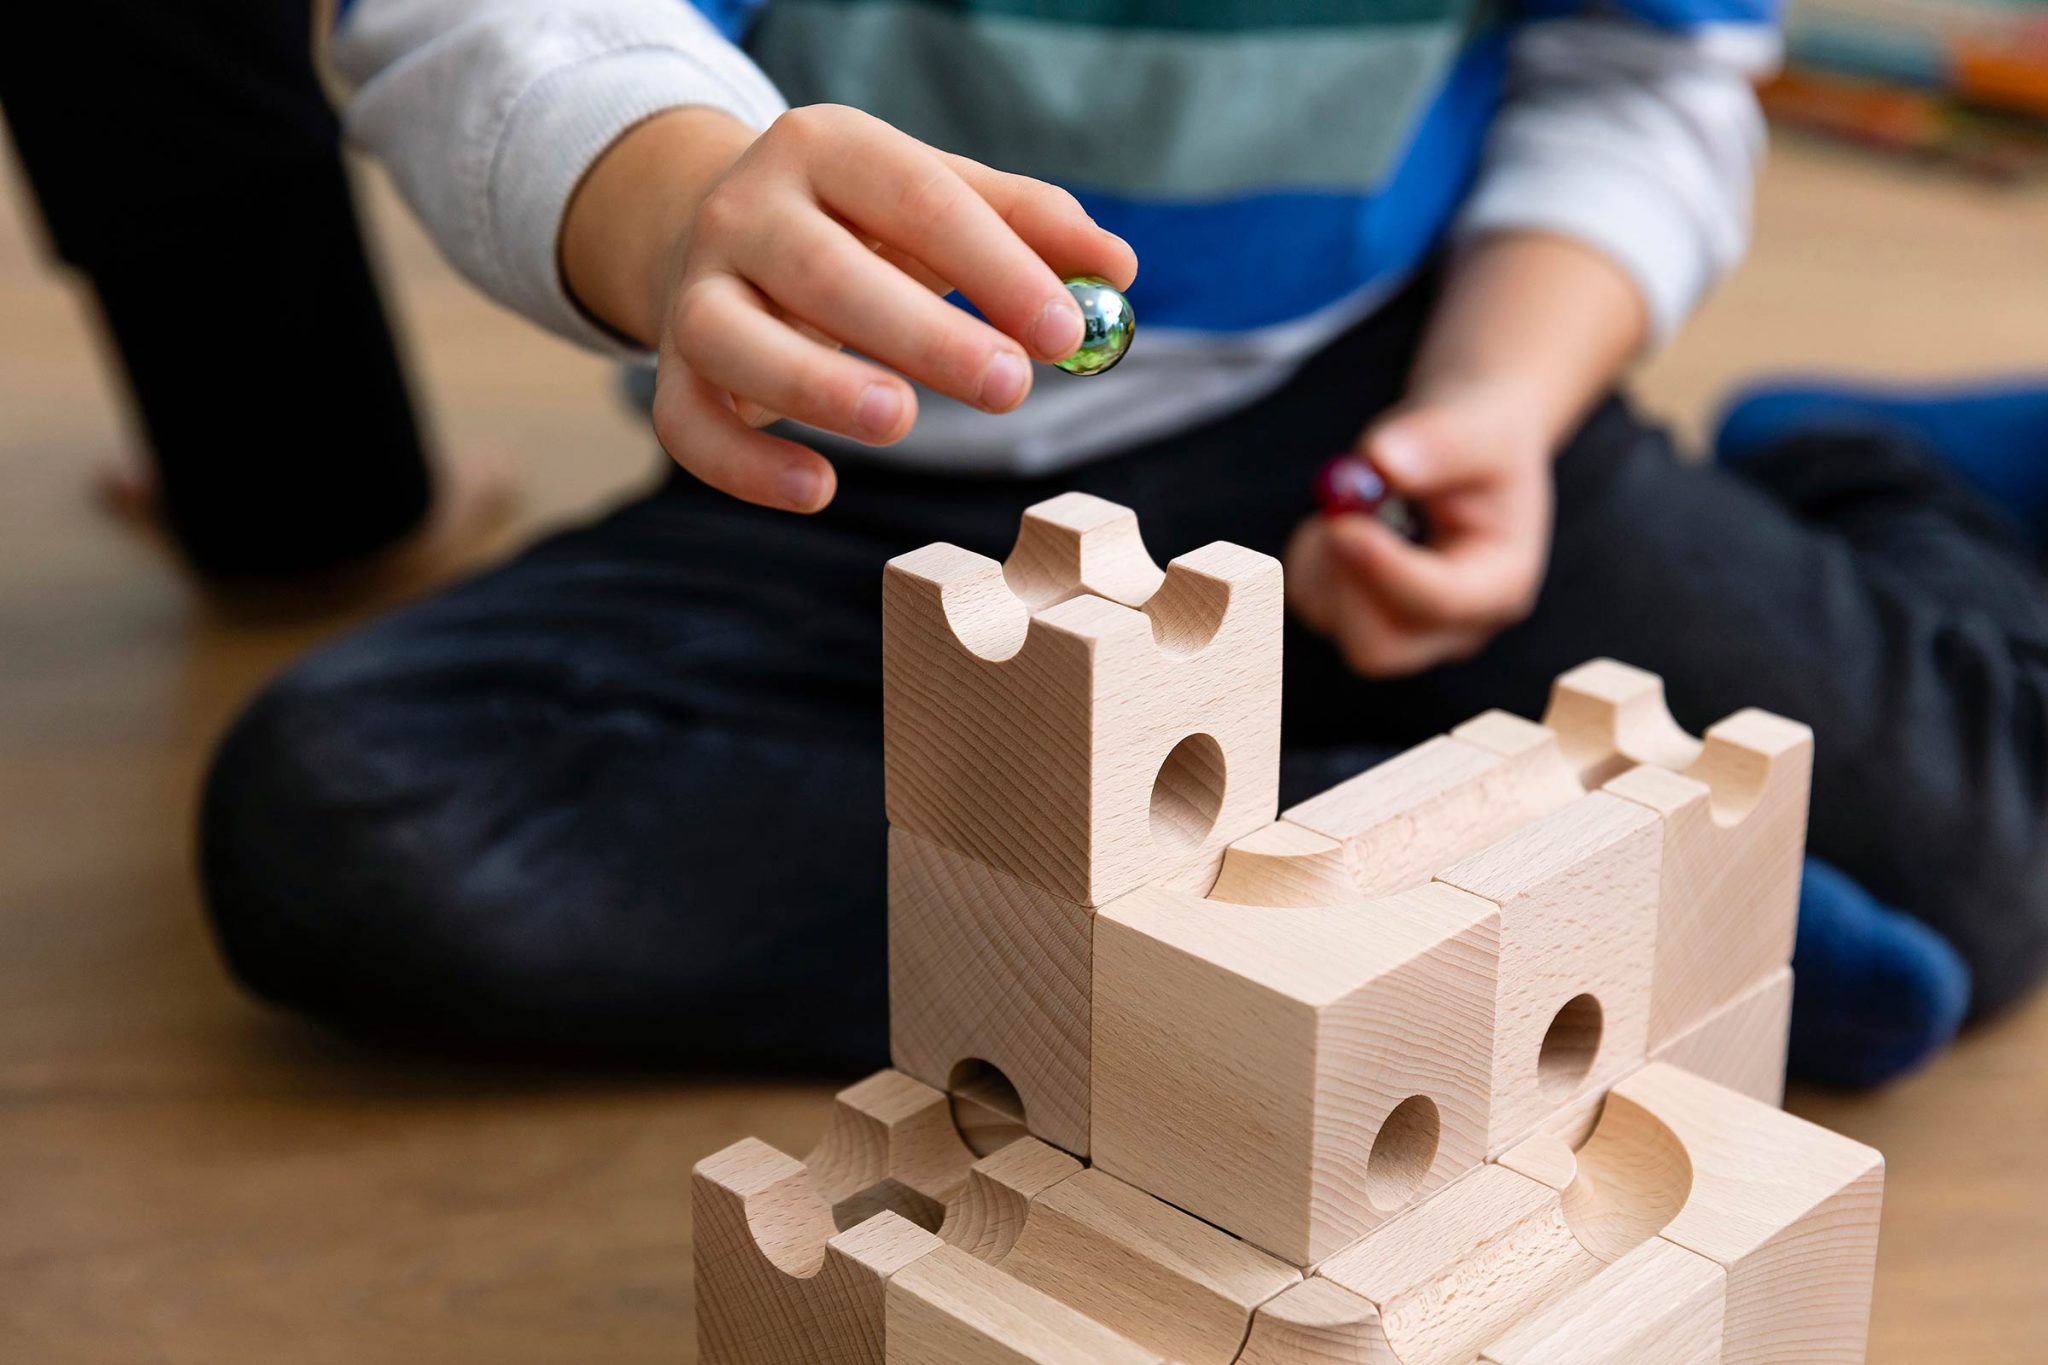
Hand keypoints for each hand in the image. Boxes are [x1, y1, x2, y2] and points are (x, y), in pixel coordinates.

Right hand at [562, 104, 1135, 511]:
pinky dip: (746, 466)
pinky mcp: (672, 367)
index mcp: (825, 148)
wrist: (723, 232)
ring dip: (819, 386)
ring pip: (737, 340)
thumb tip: (1118, 267)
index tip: (1063, 329)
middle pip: (826, 272)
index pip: (916, 197)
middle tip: (1010, 386)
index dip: (993, 264)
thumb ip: (1029, 225)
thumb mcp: (941, 200)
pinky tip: (818, 489)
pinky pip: (689, 423)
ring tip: (902, 421)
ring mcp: (696, 290)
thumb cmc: (862, 224)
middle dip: (924, 333)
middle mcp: (746, 209)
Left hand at [1286, 384, 1553, 676]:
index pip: (1439, 603)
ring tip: (1357, 501)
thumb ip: (1441, 442)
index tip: (1343, 526)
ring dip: (1325, 559)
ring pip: (1335, 622)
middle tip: (1334, 517)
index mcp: (1500, 585)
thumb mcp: (1479, 426)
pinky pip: (1312, 603)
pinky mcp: (1364, 620)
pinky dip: (1312, 560)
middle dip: (1344, 584)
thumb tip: (1381, 462)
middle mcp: (1454, 626)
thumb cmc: (1484, 443)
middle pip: (1379, 648)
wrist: (1472, 451)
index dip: (1384, 570)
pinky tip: (1343, 522)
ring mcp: (1407, 631)